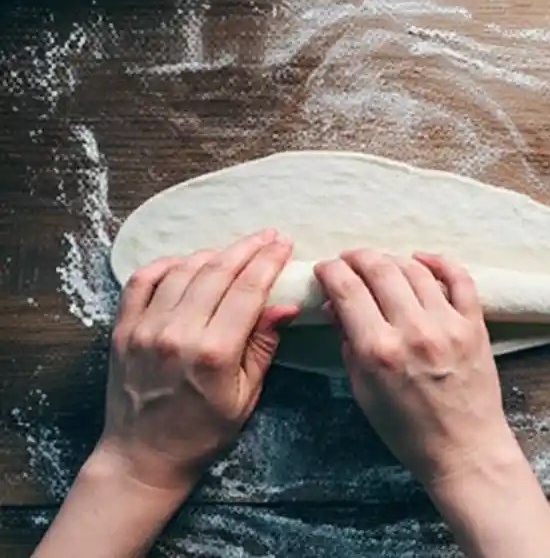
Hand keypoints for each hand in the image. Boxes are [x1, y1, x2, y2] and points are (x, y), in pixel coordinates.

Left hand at [95, 229, 296, 491]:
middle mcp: (177, 334)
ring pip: (182, 270)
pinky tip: (185, 262)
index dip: (268, 261)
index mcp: (214, 353)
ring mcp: (145, 329)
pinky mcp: (122, 330)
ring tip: (233, 251)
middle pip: (217, 272)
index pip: (248, 290)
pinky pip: (141, 281)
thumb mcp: (245, 395)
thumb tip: (285, 306)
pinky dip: (165, 264)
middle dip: (247, 249)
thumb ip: (262, 346)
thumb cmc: (203, 432)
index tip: (284, 244)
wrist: (143, 456)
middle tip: (267, 236)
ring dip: (211, 254)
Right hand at [314, 250, 549, 556]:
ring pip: (415, 269)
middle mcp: (413, 331)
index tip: (325, 268)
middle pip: (380, 270)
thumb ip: (348, 343)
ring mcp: (448, 325)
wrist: (463, 448)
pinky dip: (439, 261)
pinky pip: (459, 278)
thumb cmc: (407, 429)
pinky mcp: (474, 325)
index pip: (347, 289)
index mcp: (378, 351)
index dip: (331, 270)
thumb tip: (336, 305)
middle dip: (357, 257)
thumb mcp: (363, 391)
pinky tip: (421, 259)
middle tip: (348, 259)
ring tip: (379, 263)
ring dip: (391, 259)